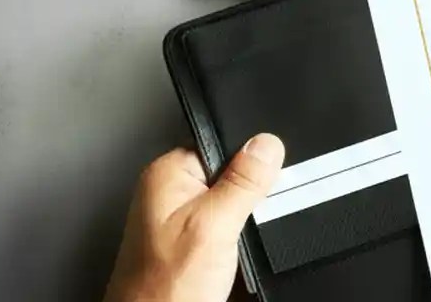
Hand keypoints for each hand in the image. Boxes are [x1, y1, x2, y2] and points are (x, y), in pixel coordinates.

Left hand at [104, 134, 284, 301]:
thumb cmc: (163, 289)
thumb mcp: (214, 226)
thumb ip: (242, 182)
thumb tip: (266, 144)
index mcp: (168, 175)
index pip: (223, 142)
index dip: (251, 159)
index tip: (267, 180)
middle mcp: (173, 194)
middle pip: (234, 173)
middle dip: (253, 195)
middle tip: (246, 223)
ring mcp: (185, 220)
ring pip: (238, 204)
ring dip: (249, 223)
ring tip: (237, 246)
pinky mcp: (197, 244)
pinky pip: (234, 228)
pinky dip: (244, 242)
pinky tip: (238, 257)